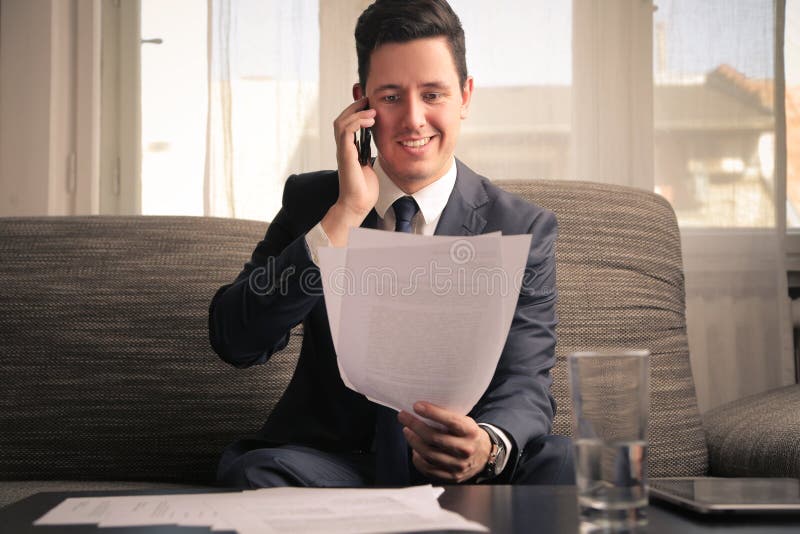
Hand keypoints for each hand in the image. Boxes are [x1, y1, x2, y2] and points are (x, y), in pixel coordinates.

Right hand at [321, 97, 377, 246]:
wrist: (357, 205)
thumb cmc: (364, 190)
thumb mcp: (370, 166)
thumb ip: (370, 154)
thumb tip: (380, 146)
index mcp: (349, 150)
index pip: (347, 124)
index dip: (356, 112)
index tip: (370, 104)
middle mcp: (343, 148)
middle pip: (341, 119)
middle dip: (354, 107)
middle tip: (368, 100)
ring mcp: (342, 151)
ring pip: (341, 122)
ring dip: (356, 113)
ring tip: (371, 109)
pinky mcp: (345, 155)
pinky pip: (346, 132)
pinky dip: (357, 122)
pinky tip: (370, 120)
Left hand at [398, 401, 491, 482]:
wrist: (485, 455)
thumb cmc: (469, 434)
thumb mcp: (465, 421)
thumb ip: (448, 418)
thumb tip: (422, 409)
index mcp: (471, 432)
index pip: (450, 421)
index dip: (432, 412)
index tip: (416, 406)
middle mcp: (466, 449)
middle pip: (434, 437)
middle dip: (415, 425)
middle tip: (403, 416)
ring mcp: (459, 465)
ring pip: (428, 453)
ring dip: (413, 441)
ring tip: (407, 431)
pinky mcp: (452, 476)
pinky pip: (428, 469)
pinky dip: (418, 458)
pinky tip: (415, 449)